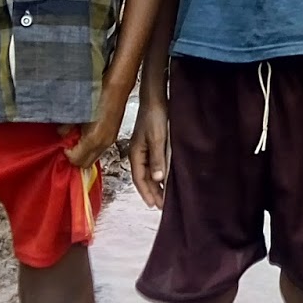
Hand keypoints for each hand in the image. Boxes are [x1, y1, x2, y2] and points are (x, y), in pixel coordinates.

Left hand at [65, 85, 130, 168]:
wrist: (117, 86)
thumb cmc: (97, 95)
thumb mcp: (76, 111)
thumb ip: (66, 127)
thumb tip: (62, 133)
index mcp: (93, 139)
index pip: (76, 160)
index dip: (67, 154)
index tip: (63, 144)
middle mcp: (103, 143)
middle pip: (86, 163)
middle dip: (75, 156)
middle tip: (68, 143)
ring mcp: (110, 140)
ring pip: (93, 156)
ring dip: (83, 151)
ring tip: (77, 136)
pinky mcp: (113, 135)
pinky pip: (99, 148)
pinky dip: (91, 145)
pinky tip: (87, 132)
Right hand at [129, 94, 169, 209]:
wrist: (156, 97)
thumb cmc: (154, 116)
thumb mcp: (157, 139)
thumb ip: (157, 159)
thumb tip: (157, 180)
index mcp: (135, 153)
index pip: (139, 178)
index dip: (146, 192)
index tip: (155, 205)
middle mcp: (138, 153)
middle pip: (143, 178)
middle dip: (151, 192)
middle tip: (161, 205)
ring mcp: (144, 148)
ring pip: (149, 172)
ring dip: (155, 184)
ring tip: (164, 196)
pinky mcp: (152, 144)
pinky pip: (154, 164)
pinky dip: (159, 173)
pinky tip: (166, 178)